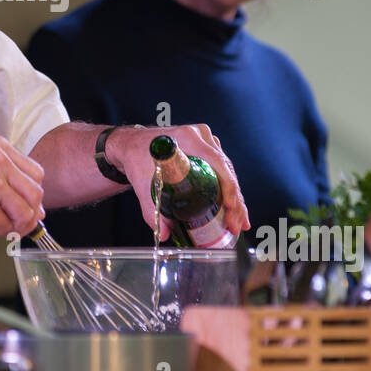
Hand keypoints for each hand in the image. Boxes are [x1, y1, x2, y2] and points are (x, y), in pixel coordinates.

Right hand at [0, 135, 45, 236]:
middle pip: (36, 193)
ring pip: (25, 213)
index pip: (36, 173)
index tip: (27, 205)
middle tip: (16, 223)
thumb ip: (6, 178)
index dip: (33, 194)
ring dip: (14, 225)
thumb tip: (34, 206)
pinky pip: (4, 227)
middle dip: (29, 213)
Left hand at [105, 124, 249, 242]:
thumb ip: (151, 207)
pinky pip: (222, 171)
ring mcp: (205, 142)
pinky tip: (233, 210)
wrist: (131, 146)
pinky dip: (228, 191)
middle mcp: (200, 136)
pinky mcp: (205, 150)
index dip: (228, 187)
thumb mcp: (141, 181)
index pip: (217, 162)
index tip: (230, 208)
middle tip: (235, 225)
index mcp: (188, 137)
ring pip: (228, 172)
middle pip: (226, 170)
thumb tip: (163, 233)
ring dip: (235, 199)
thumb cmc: (136, 156)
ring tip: (238, 223)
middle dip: (234, 201)